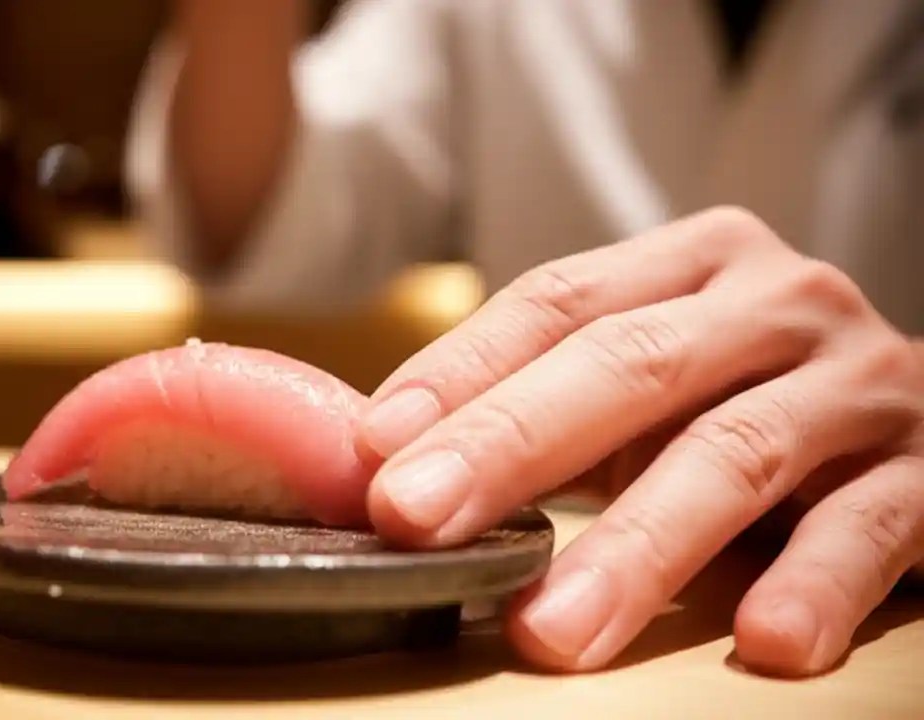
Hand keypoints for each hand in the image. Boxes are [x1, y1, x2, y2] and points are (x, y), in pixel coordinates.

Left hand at [358, 206, 923, 675]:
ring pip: (734, 453)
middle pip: (629, 364)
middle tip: (415, 517)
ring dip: (635, 546)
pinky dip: (816, 582)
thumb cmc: (741, 401)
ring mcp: (857, 382)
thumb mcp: (645, 382)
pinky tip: (766, 640)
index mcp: (689, 265)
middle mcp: (774, 303)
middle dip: (511, 444)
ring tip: (552, 629)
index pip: (556, 303)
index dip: (461, 372)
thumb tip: (387, 464)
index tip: (373, 446)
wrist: (911, 419)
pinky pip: (870, 525)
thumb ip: (543, 405)